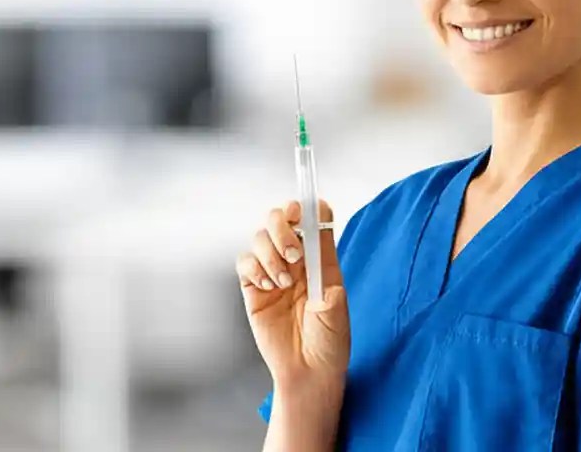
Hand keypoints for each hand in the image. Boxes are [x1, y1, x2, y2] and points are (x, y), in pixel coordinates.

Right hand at [237, 200, 349, 394]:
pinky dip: (254, 267)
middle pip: (280, 219)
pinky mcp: (253, 289)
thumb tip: (319, 228)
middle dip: (283, 227)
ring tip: (283, 281)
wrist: (309, 372)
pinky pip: (245, 263)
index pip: (312, 220)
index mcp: (321, 259)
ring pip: (260, 237)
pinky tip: (267, 286)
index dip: (307, 208)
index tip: (303, 209)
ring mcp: (273, 273)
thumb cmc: (330, 341)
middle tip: (294, 254)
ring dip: (270, 253)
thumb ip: (324, 264)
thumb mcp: (335, 302)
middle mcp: (296, 261)